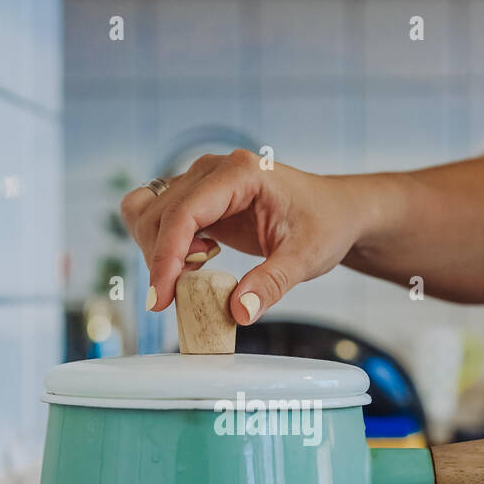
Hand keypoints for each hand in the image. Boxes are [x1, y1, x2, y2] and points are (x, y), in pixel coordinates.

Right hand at [120, 150, 363, 323]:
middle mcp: (213, 170)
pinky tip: (198, 261)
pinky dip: (164, 246)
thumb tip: (238, 313)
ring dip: (159, 252)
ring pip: (149, 214)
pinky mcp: (197, 198)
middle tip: (186, 295)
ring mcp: (201, 182)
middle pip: (158, 214)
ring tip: (197, 272)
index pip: (184, 213)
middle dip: (161, 261)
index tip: (161, 299)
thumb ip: (271, 284)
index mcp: (240, 174)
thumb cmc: (325, 224)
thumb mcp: (306, 258)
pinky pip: (159, 219)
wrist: (334, 212)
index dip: (166, 258)